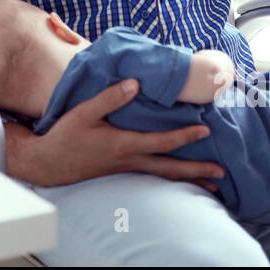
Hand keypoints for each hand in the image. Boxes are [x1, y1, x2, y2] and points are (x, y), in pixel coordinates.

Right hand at [6, 79, 224, 190]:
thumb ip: (110, 98)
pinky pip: (153, 177)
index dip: (185, 136)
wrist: (47, 163)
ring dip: (188, 180)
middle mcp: (129, 161)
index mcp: (123, 145)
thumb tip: (134, 83)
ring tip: (210, 185)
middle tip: (221, 174)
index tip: (205, 130)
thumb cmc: (65, 136)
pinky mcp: (120, 172)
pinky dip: (170, 178)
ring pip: (163, 176)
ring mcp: (126, 170)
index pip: (162, 142)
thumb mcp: (84, 112)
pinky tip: (177, 178)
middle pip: (170, 169)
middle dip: (197, 172)